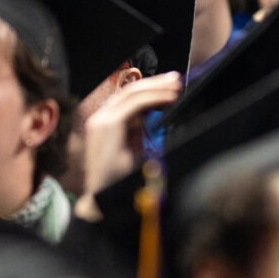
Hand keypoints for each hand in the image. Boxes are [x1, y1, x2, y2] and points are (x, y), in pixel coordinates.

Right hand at [78, 70, 182, 201]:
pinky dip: (154, 97)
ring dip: (158, 87)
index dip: (150, 89)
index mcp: (105, 122)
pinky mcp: (106, 124)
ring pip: (132, 92)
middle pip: (130, 90)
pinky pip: (134, 102)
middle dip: (156, 83)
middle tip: (177, 79)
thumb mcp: (134, 148)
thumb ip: (140, 129)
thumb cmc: (120, 179)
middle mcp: (100, 117)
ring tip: (177, 86)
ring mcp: (101, 119)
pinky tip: (169, 97)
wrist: (104, 198)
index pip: (129, 97)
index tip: (170, 87)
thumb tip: (157, 113)